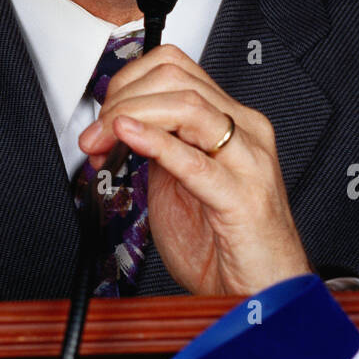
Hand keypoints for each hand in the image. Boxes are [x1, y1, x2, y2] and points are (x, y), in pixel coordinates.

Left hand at [78, 45, 311, 295]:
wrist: (264, 292)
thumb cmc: (225, 243)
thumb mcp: (179, 182)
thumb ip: (158, 147)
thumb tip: (117, 125)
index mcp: (231, 121)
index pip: (175, 66)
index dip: (128, 81)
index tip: (102, 114)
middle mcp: (245, 131)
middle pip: (176, 79)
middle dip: (122, 98)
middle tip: (95, 133)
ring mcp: (248, 161)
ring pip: (187, 107)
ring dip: (131, 117)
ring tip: (104, 140)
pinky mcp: (243, 197)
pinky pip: (196, 162)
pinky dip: (156, 142)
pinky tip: (129, 136)